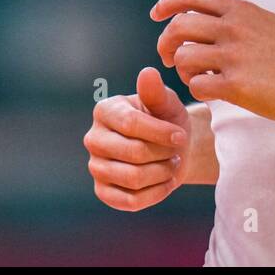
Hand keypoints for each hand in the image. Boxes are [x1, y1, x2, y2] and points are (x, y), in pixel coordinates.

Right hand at [84, 67, 190, 210]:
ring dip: (162, 173)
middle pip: (133, 153)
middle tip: (175, 151)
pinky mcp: (103, 191)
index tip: (181, 135)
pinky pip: (129, 201)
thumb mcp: (167, 103)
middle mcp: (93, 138)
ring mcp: (95, 166)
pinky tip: (166, 182)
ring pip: (133, 178)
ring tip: (172, 164)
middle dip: (163, 154)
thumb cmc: (167, 120)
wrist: (171, 149)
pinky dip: (155, 193)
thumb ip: (156, 92)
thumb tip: (147, 73)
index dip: (160, 132)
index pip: (130, 124)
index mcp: (105, 111)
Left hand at [150, 0, 274, 124]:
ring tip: (195, 76)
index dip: (168, 2)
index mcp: (241, 10)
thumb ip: (237, 4)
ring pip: (184, 56)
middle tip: (168, 56)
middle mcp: (235, 28)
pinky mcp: (237, 86)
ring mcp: (235, 56)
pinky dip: (196, 89)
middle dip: (165, 42)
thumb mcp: (267, 19)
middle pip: (179, 26)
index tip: (156, 14)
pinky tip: (209, 91)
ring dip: (182, 69)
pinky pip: (197, 85)